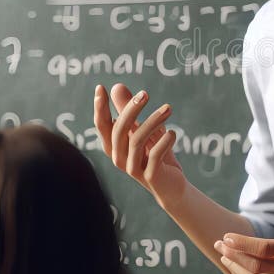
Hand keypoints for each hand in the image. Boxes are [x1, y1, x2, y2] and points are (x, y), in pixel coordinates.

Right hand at [93, 83, 184, 207]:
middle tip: (145, 93)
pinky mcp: (150, 176)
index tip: (101, 87)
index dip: (99, 108)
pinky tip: (173, 133)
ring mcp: (133, 169)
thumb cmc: (154, 154)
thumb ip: (129, 111)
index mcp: (114, 146)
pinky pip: (154, 155)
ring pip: (137, 140)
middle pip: (118, 130)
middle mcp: (119, 158)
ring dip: (153, 121)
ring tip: (168, 108)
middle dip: (130, 110)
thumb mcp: (143, 130)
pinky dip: (164, 141)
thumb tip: (116, 86)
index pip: (102, 126)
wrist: (171, 186)